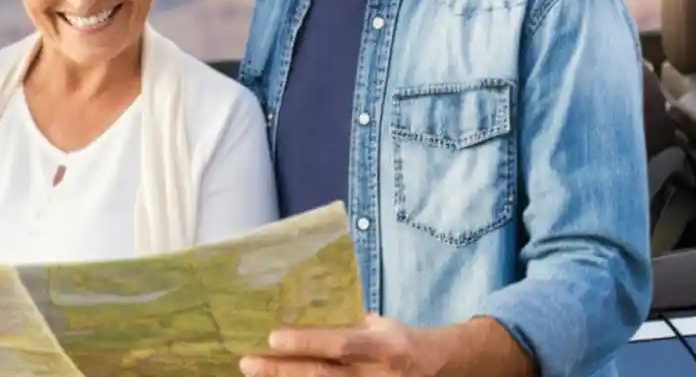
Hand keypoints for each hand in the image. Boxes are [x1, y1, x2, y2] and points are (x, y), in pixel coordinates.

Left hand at [239, 314, 446, 376]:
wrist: (447, 370)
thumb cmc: (408, 342)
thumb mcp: (386, 326)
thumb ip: (352, 326)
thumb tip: (311, 323)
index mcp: (383, 346)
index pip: (340, 344)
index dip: (306, 343)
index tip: (272, 338)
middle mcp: (379, 375)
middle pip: (324, 376)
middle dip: (283, 371)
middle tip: (248, 363)